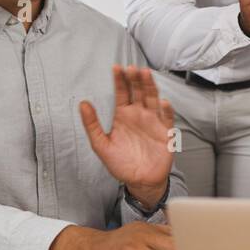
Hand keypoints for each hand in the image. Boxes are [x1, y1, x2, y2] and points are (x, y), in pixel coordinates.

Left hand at [80, 66, 173, 206]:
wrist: (140, 181)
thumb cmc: (121, 163)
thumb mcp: (101, 145)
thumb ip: (92, 125)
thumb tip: (82, 104)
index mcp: (123, 116)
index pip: (122, 93)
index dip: (119, 80)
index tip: (116, 68)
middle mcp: (139, 115)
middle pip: (138, 91)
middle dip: (135, 79)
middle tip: (132, 68)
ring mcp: (153, 122)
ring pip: (152, 99)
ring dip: (150, 87)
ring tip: (146, 74)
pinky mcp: (165, 132)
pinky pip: (167, 118)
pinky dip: (166, 110)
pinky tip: (162, 103)